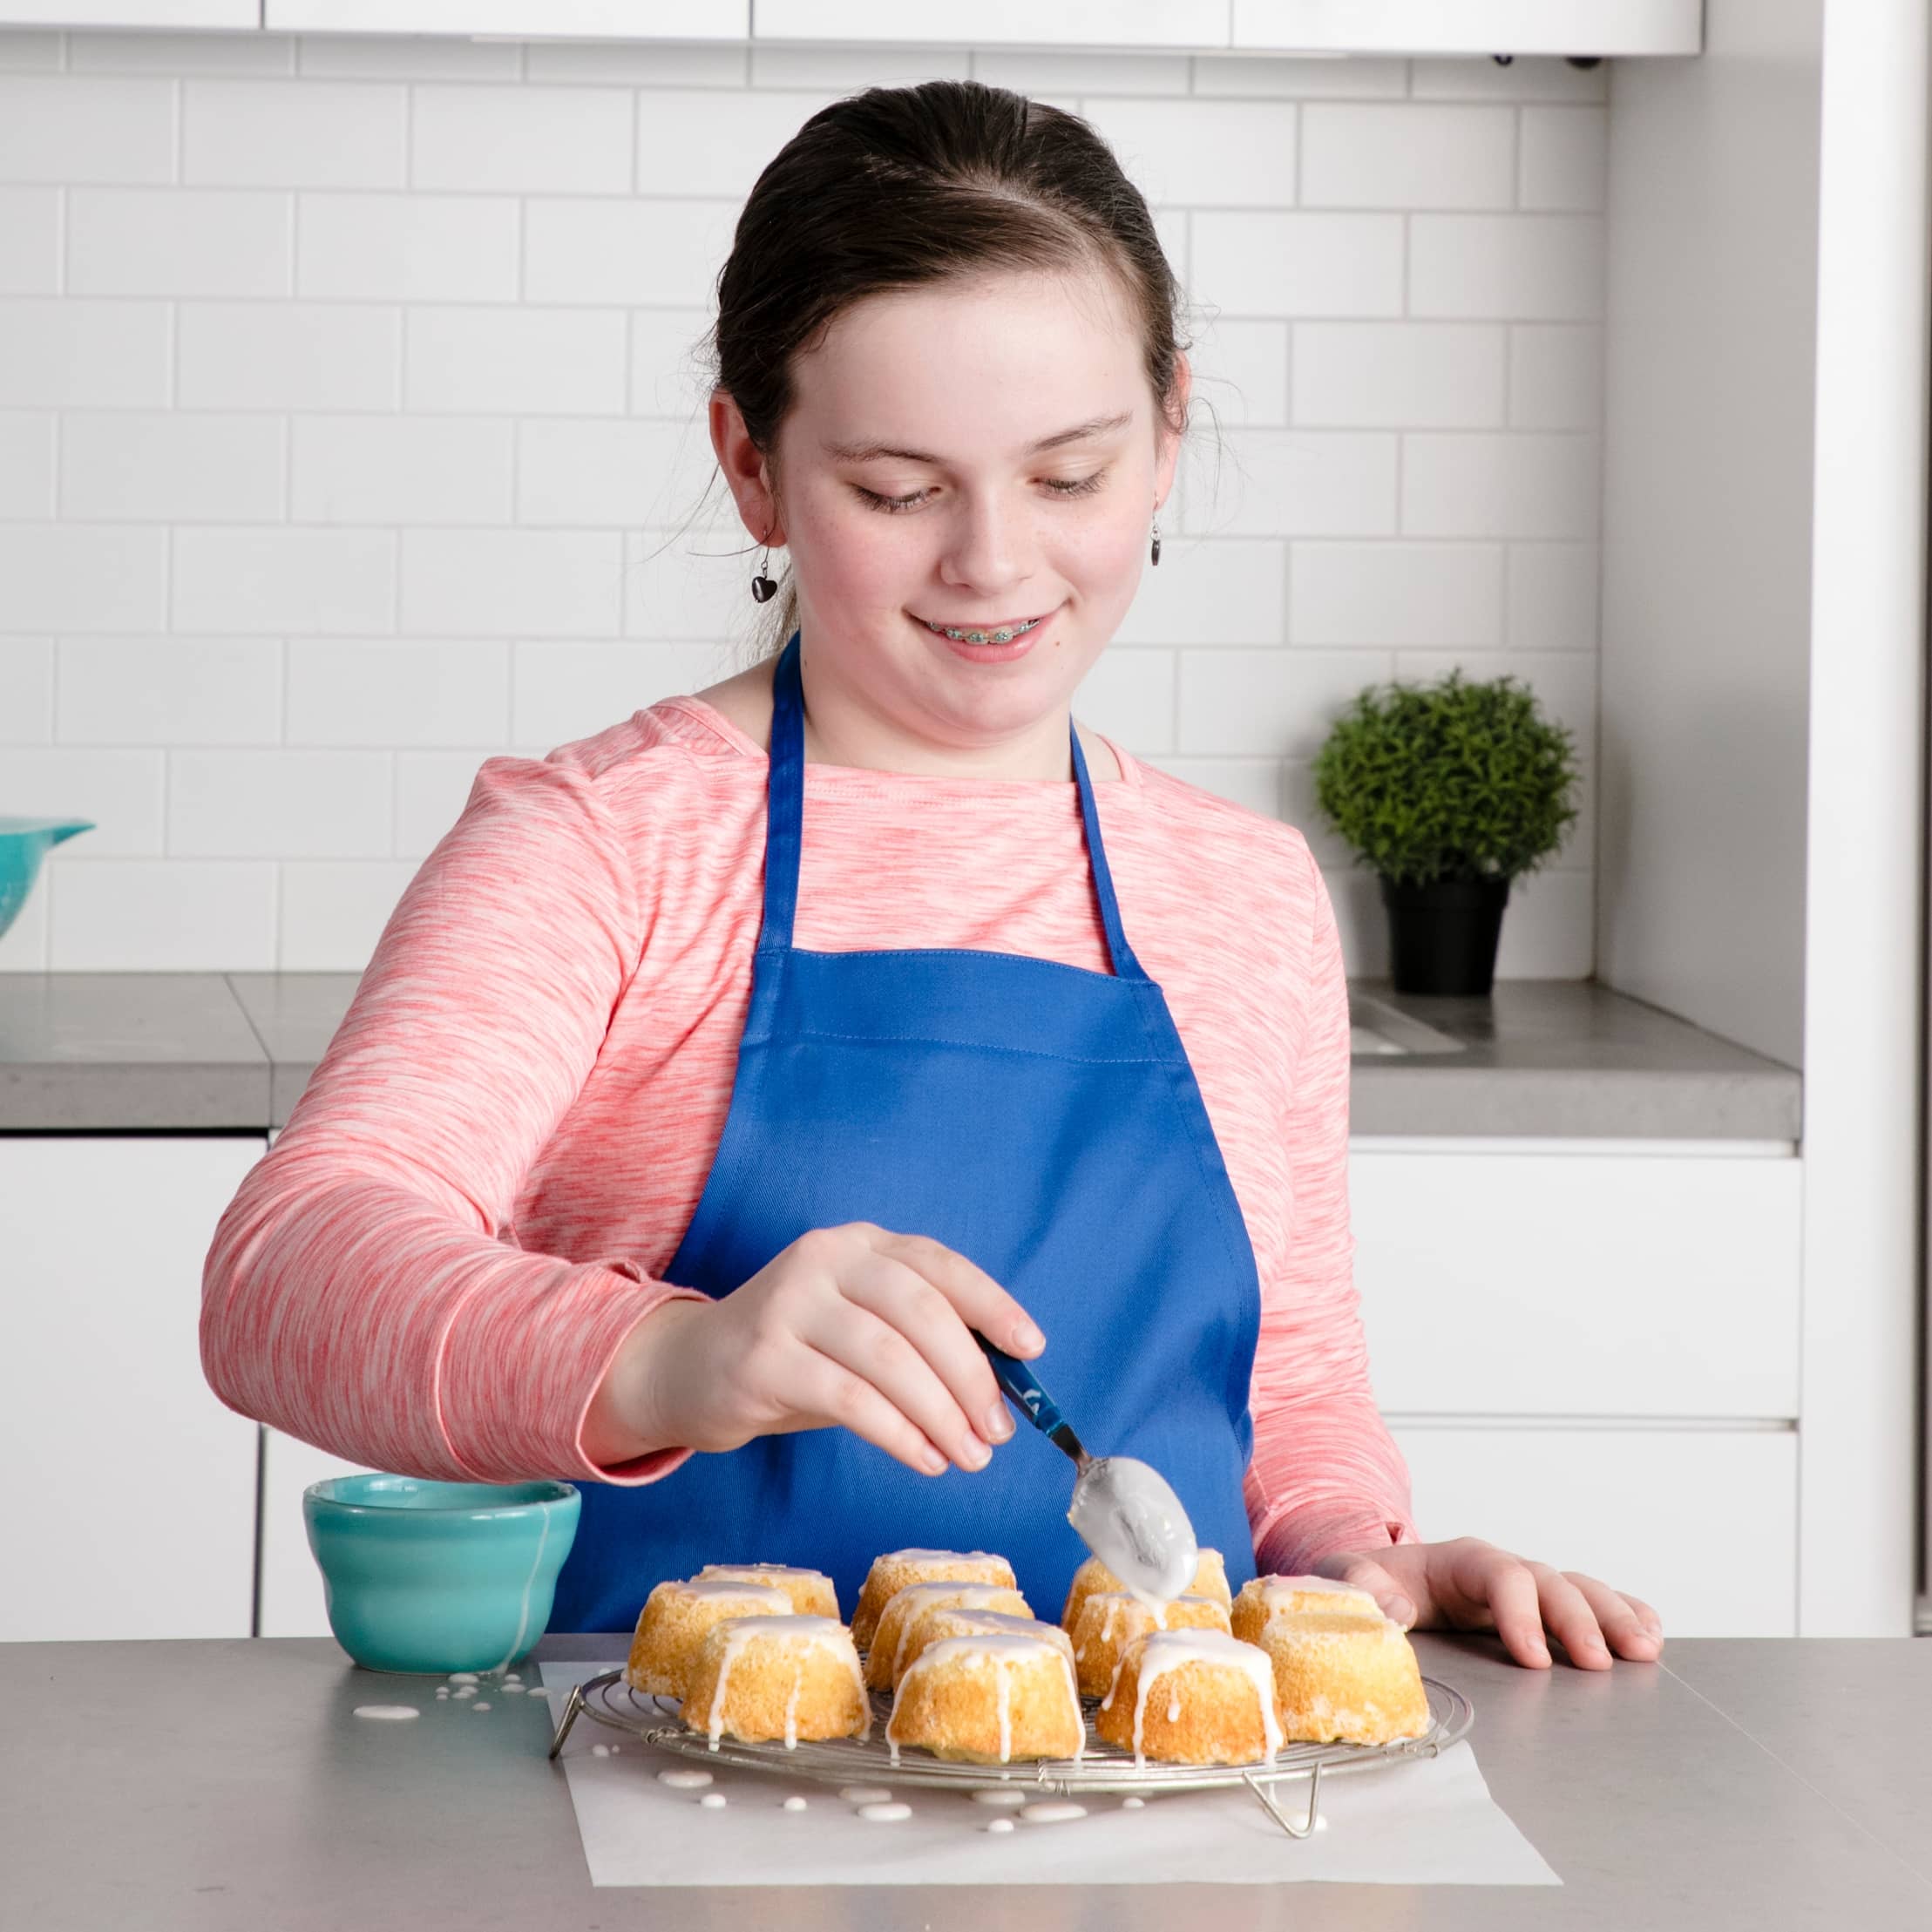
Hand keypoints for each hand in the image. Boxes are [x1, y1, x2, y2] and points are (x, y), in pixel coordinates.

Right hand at [602, 1222, 1043, 1478]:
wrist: (690, 1368)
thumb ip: (921, 1343)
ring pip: (889, 1357)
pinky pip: (850, 1398)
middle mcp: (824, 1259)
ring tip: (968, 1455)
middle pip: (920, 1310)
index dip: (992, 1304)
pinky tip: (924, 1458)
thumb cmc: (799, 1354)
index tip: (1031, 1349)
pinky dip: (898, 1433)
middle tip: (997, 1432)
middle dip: (971, 1376)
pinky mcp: (763, 1358)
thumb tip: (1001, 1391)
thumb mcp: (860, 1330)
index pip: (939, 1264)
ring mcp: (788, 1304)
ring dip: (940, 1414)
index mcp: (860, 1244)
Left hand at [1315, 1536, 1663, 1669]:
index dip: (1520, 1613)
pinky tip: (1650, 1635)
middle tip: (1600, 1664)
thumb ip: (1362, 1589)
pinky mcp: (1539, 1611)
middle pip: (1549, 1581)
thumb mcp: (1347, 1578)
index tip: (1532, 1658)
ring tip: (1645, 1651)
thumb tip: (1394, 1613)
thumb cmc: (1368, 1584)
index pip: (1499, 1574)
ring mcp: (1526, 1589)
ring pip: (1578, 1590)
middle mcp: (1501, 1569)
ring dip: (1614, 1617)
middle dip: (1578, 1620)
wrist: (1377, 1584)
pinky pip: (1589, 1603)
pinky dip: (1623, 1612)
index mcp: (1458, 1560)